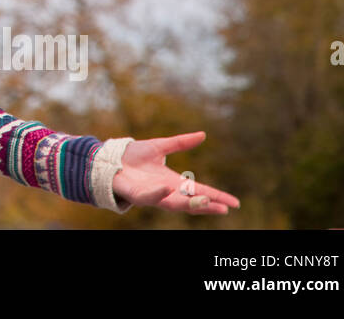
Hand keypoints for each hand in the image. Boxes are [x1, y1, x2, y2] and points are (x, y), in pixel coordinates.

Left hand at [111, 131, 239, 214]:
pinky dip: (158, 194)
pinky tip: (167, 189)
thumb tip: (203, 134)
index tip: (234, 203)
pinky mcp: (137, 195)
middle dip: (207, 206)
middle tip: (224, 208)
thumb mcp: (160, 146)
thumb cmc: (134, 156)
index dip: (216, 197)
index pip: (200, 191)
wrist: (109, 158)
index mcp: (174, 182)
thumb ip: (180, 142)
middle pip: (191, 202)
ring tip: (205, 201)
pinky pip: (149, 197)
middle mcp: (166, 191)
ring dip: (188, 204)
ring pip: (173, 204)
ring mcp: (152, 195)